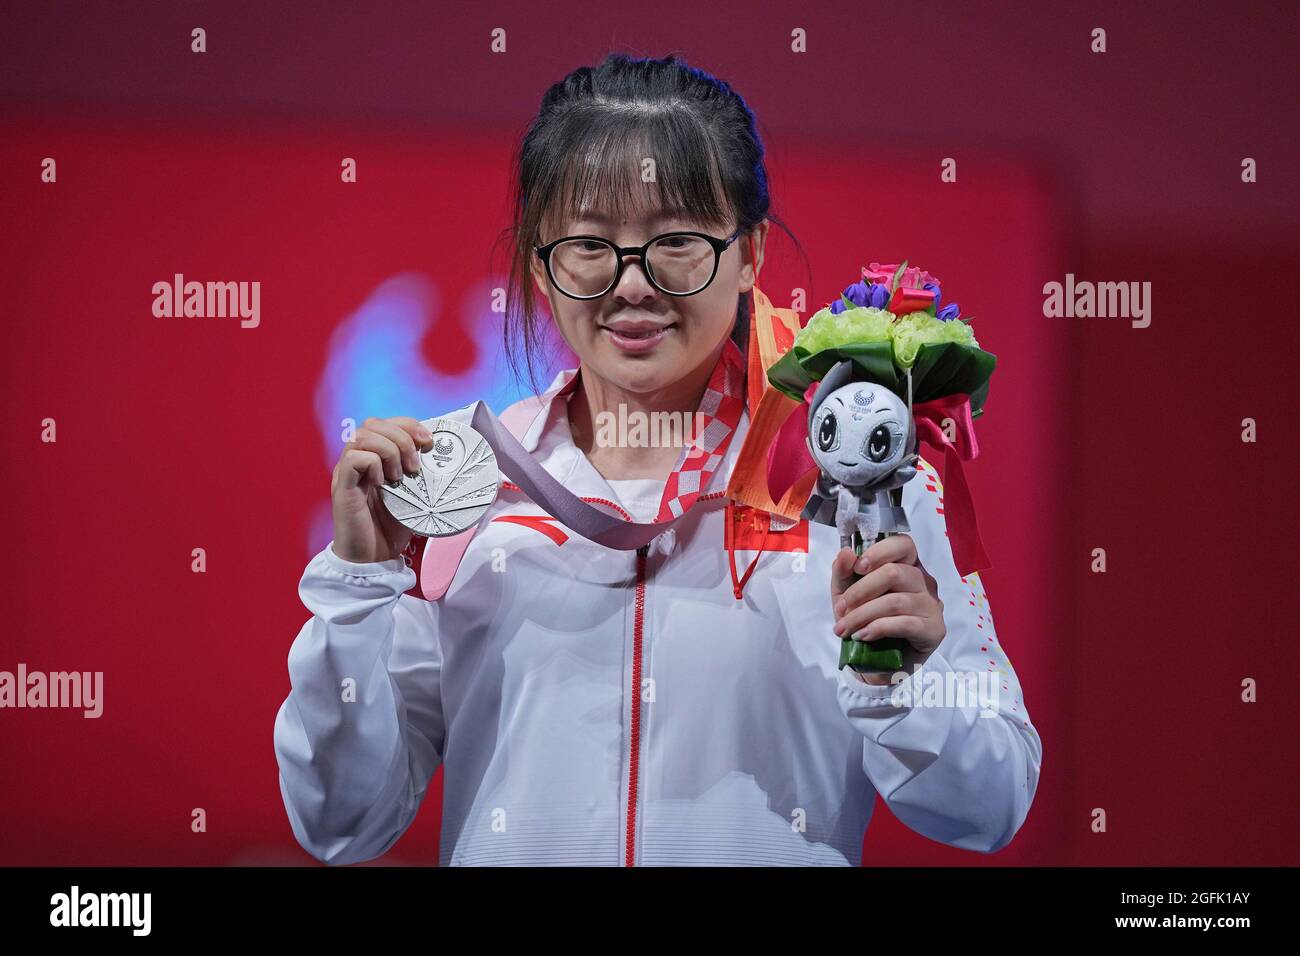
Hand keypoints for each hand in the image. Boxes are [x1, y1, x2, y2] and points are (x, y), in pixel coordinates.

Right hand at [330, 416, 434, 563]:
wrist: (374, 558)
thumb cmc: (391, 527)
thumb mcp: (413, 493)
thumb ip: (421, 472)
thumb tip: (444, 454)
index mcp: (373, 457)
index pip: (385, 422)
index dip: (409, 425)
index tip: (429, 442)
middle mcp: (357, 460)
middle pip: (372, 423)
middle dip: (402, 437)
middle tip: (415, 466)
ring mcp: (347, 471)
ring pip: (362, 435)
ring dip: (389, 451)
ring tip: (400, 476)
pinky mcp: (343, 486)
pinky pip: (353, 457)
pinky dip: (374, 464)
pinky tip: (383, 483)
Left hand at [830, 533, 944, 683]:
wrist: (877, 662)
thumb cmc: (865, 621)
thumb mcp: (846, 596)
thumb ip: (843, 573)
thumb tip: (846, 553)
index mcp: (906, 565)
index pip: (903, 544)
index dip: (879, 552)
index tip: (857, 568)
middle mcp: (923, 581)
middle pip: (894, 572)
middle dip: (860, 591)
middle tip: (840, 609)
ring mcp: (932, 605)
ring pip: (895, 601)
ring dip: (862, 615)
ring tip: (845, 629)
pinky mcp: (934, 629)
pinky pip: (905, 623)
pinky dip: (878, 628)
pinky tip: (863, 636)